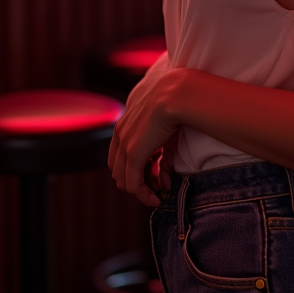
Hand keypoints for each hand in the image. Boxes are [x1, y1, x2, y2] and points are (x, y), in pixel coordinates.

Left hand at [108, 71, 182, 206]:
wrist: (175, 94)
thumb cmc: (175, 107)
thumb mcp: (167, 134)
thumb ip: (164, 159)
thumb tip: (164, 183)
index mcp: (124, 125)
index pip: (120, 157)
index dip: (134, 170)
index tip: (152, 178)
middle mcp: (120, 134)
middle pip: (118, 170)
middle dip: (135, 182)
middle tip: (153, 189)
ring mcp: (124, 144)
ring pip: (123, 180)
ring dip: (139, 191)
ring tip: (154, 196)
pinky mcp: (133, 154)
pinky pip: (133, 185)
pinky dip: (143, 195)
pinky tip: (155, 197)